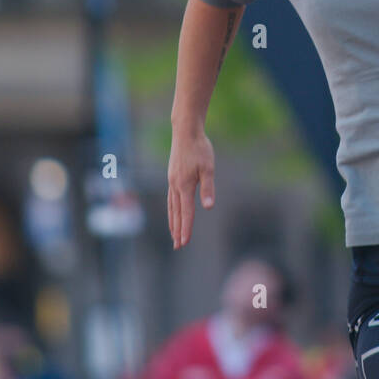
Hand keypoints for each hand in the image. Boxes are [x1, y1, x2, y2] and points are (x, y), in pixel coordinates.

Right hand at [167, 126, 215, 248]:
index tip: (184, 243)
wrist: (185, 132)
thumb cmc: (200, 148)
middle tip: (178, 246)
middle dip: (177, 230)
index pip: (186, 212)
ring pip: (171, 207)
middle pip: (176, 213)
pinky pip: (170, 198)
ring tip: (174, 234)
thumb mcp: (208, 168)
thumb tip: (208, 207)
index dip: (186, 228)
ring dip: (173, 222)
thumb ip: (208, 188)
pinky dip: (171, 210)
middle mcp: (175, 186)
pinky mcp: (172, 176)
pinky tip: (173, 212)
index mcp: (184, 186)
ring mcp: (172, 181)